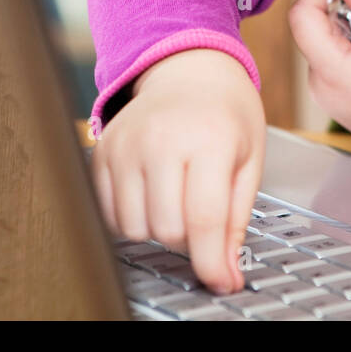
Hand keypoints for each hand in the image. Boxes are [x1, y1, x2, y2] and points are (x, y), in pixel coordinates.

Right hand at [89, 48, 265, 294]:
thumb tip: (225, 274)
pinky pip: (108, 213)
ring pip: (133, 228)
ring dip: (158, 229)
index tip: (220, 280)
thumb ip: (236, 221)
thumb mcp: (249, 161)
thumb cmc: (227, 114)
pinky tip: (152, 193)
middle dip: (188, 237)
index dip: (210, 262)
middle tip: (202, 211)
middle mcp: (161, 139)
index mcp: (209, 139)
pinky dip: (132, 217)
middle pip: (165, 230)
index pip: (203, 218)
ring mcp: (125, 144)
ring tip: (176, 197)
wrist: (190, 70)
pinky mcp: (101, 150)